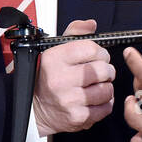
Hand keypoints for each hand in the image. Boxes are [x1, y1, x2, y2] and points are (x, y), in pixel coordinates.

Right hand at [32, 20, 116, 135]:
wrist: (34, 109)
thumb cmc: (46, 78)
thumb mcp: (54, 50)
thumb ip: (74, 34)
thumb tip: (90, 25)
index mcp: (54, 59)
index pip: (91, 49)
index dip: (100, 52)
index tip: (97, 56)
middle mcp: (60, 80)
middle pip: (102, 69)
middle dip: (106, 70)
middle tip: (100, 72)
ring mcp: (69, 100)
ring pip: (107, 89)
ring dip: (106, 87)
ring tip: (96, 86)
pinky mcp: (77, 117)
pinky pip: (105, 108)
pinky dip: (105, 103)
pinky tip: (94, 100)